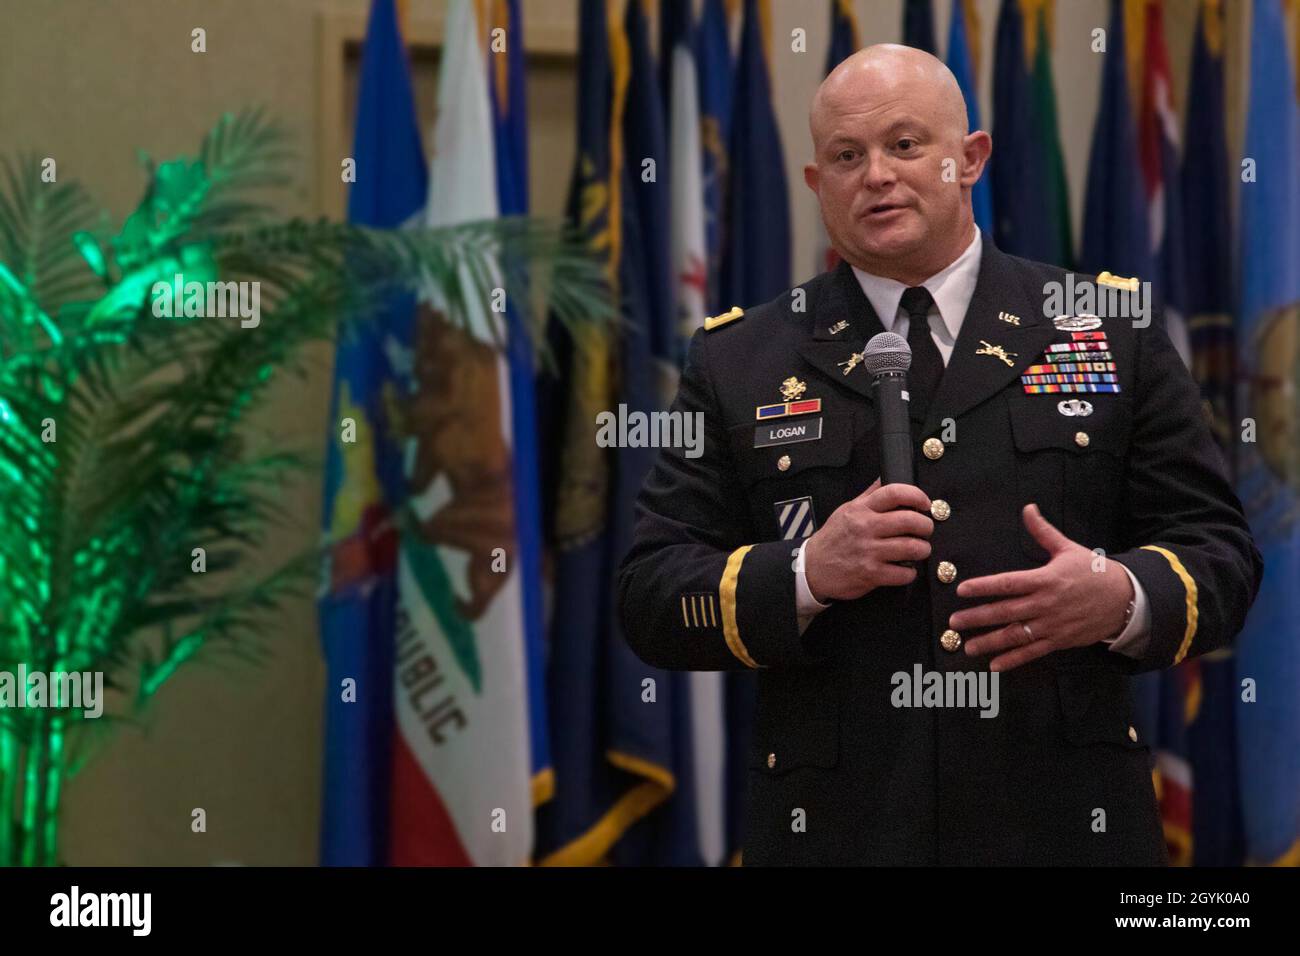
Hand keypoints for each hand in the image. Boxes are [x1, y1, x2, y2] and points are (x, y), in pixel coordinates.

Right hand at [803, 479, 933, 601]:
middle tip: (926, 529)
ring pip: (912, 547)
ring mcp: (869, 552)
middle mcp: (865, 528)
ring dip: (923, 549)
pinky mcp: (871, 574)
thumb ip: (869, 494)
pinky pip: (904, 573)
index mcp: (861, 509)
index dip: (917, 495)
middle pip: (910, 521)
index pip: (895, 493)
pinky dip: (910, 572)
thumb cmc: (833, 537)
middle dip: (926, 526)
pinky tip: (905, 568)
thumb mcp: (847, 509)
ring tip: (920, 549)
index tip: (925, 504)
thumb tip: (886, 477)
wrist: (813, 566)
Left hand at [949, 503, 1134, 671]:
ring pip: (1016, 635)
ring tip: (967, 647)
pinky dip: (1014, 659)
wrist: (1126, 599)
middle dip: (978, 618)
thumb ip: (1043, 531)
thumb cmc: (1093, 571)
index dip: (984, 586)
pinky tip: (994, 665)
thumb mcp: (1068, 548)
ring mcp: (1052, 625)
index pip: (1008, 583)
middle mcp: (1046, 604)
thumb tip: (1028, 508)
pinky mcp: (1060, 641)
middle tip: (953, 622)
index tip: (962, 590)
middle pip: (1006, 612)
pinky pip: (1033, 652)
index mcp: (1045, 579)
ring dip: (990, 642)